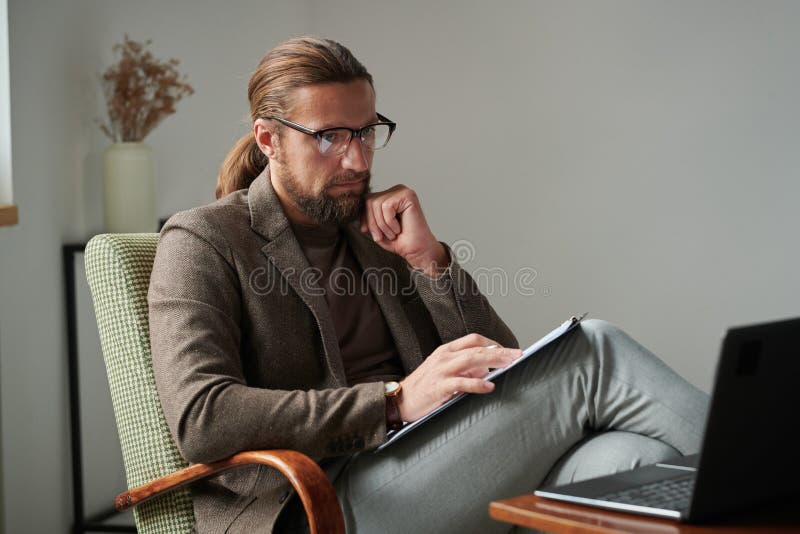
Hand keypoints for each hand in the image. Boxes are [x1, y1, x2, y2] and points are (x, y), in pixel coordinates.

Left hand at [360, 184, 448, 275]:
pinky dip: (390, 222)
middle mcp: (396, 190)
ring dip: (382, 224)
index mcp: (388, 196)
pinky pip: (387, 207)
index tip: (367, 232)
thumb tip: (354, 209)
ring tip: (392, 233)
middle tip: (380, 237)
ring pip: (376, 204)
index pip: (366, 200)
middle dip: (372, 222)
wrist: (416, 251)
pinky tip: (399, 228)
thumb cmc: (399, 241)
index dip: (364, 217)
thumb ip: (367, 217)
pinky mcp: (408, 195)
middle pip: (369, 201)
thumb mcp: (376, 228)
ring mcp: (402, 191)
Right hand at [396, 333, 522, 421]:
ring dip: (494, 361)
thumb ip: (465, 370)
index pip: (474, 340)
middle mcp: (444, 357)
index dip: (494, 343)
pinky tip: (489, 387)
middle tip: (518, 355)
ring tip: (510, 364)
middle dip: (500, 351)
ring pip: (471, 360)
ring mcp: (440, 370)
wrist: (398, 400)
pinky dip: (476, 384)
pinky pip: (460, 383)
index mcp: (446, 351)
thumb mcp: (444, 372)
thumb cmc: (423, 388)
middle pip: (477, 348)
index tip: (509, 351)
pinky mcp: (438, 387)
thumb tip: (487, 372)